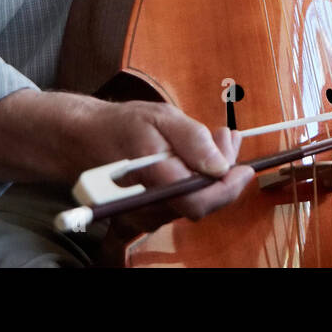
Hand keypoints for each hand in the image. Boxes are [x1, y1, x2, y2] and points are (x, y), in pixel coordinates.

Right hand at [66, 99, 254, 237]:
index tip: (246, 166)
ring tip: (218, 137)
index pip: (200, 201)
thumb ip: (193, 140)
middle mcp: (151, 205)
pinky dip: (198, 177)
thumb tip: (221, 164)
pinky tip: (201, 153)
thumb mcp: (161, 118)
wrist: (85, 139)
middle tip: (229, 136)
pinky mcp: (149, 212)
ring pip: (195, 200)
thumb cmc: (123, 125)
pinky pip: (183, 199)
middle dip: (224, 172)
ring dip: (213, 172)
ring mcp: (148, 213)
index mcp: (154, 180)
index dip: (228, 188)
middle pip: (202, 202)